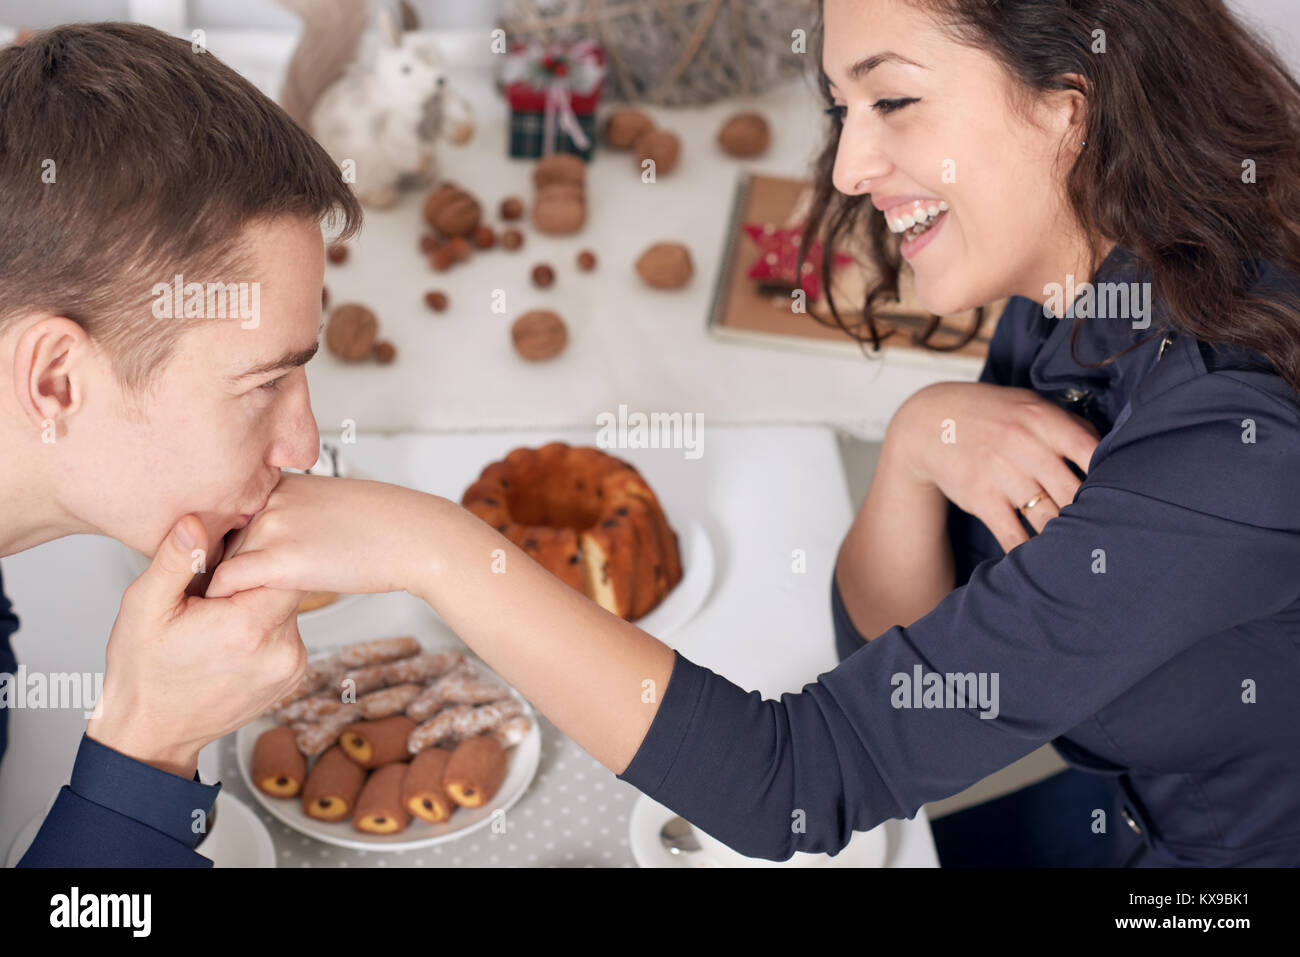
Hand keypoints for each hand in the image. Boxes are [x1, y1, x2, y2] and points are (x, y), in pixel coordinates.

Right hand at [87, 514, 306, 778]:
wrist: (152, 731)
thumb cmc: (144, 671)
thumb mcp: (145, 606)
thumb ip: (175, 560)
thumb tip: (195, 521)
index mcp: (248, 627)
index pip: (283, 564)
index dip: (258, 552)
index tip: (230, 557)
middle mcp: (281, 650)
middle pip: (289, 585)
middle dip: (258, 577)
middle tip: (217, 588)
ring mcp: (292, 666)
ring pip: (289, 608)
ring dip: (261, 603)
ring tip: (220, 615)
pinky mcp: (293, 676)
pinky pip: (289, 633)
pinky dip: (266, 627)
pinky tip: (232, 635)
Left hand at [205, 473, 437, 600]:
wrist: (413, 535)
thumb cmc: (380, 526)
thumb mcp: (326, 504)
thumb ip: (290, 514)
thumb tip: (275, 538)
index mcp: (276, 485)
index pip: (224, 515)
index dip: (214, 546)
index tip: (208, 569)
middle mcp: (266, 500)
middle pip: (216, 540)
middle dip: (210, 569)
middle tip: (200, 600)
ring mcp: (270, 527)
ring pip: (215, 563)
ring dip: (212, 590)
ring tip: (209, 615)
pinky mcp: (279, 559)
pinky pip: (227, 583)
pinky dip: (220, 602)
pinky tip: (225, 618)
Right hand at [888, 381, 1101, 551]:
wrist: (929, 423)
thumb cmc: (991, 415)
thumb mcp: (1029, 405)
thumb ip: (1068, 426)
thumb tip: (1111, 452)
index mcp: (1043, 419)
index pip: (1091, 450)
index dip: (1114, 475)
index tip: (1127, 494)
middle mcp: (1023, 446)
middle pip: (1074, 492)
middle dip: (1095, 515)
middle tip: (1114, 534)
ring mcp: (1001, 474)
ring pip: (1047, 518)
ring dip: (1066, 537)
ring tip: (1086, 552)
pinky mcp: (981, 498)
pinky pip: (1012, 535)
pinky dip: (1029, 553)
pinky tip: (1044, 563)